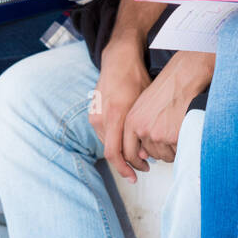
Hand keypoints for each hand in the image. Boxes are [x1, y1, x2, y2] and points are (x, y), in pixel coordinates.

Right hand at [90, 39, 151, 182]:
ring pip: (107, 144)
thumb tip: (142, 155)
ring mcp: (94, 116)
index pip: (114, 153)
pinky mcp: (93, 114)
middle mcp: (101, 118)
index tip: (136, 176)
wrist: (118, 60)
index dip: (125, 169)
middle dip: (126, 165)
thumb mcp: (145, 104)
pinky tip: (127, 142)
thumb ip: (141, 130)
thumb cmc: (136, 79)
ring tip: (138, 156)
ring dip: (121, 153)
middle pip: (110, 152)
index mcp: (115, 115)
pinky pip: (104, 135)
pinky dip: (115, 142)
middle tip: (141, 171)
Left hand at [125, 52, 212, 162]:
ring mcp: (157, 134)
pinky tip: (182, 129)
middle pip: (149, 156)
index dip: (133, 164)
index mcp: (131, 122)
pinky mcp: (172, 136)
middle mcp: (141, 129)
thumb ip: (138, 129)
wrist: (182, 79)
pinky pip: (176, 151)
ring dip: (170, 149)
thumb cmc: (166, 90)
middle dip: (159, 151)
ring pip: (164, 156)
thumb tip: (142, 154)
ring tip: (176, 130)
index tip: (139, 169)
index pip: (127, 152)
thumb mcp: (142, 107)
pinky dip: (181, 145)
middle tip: (167, 138)